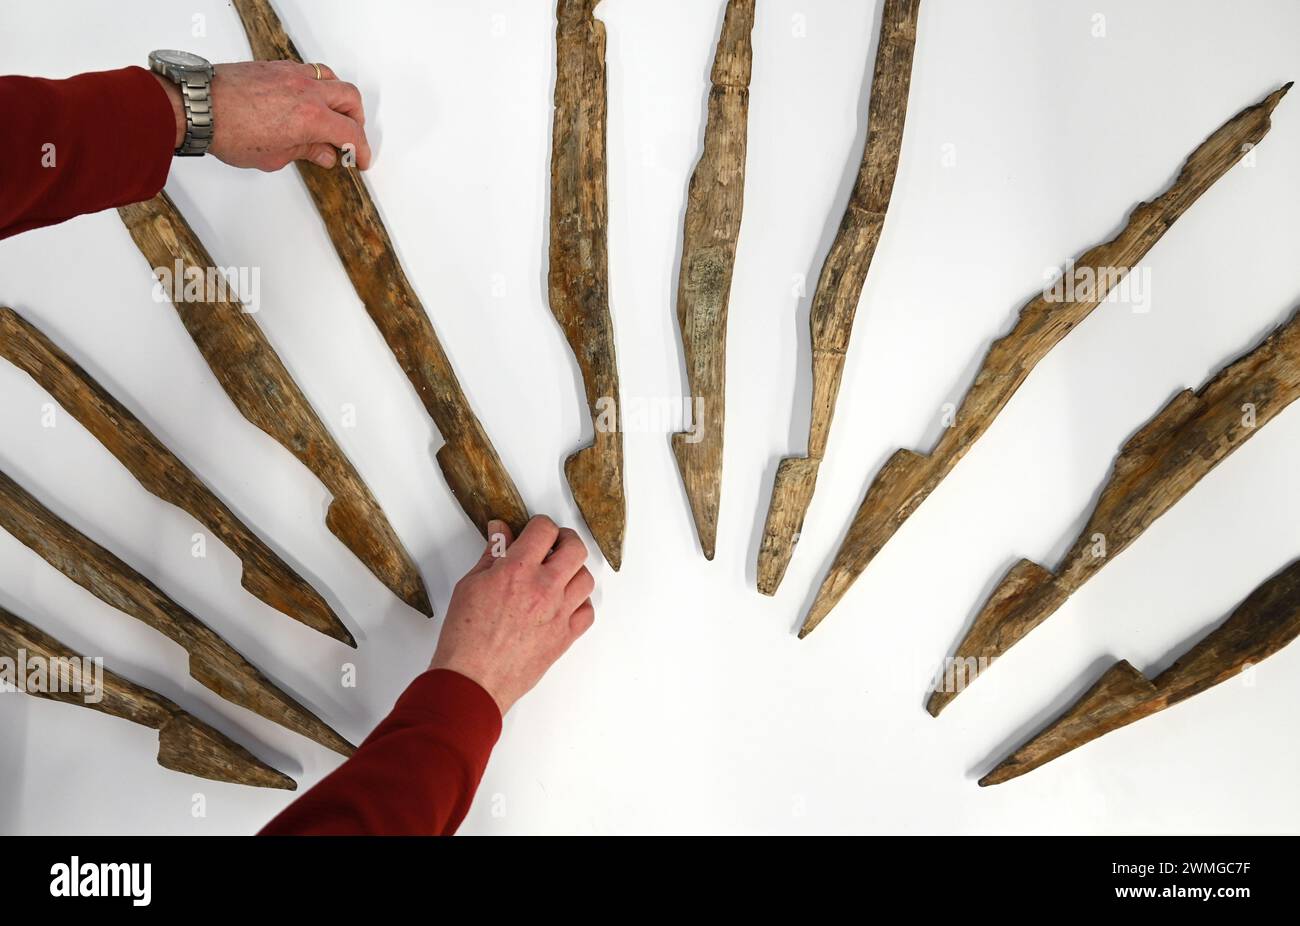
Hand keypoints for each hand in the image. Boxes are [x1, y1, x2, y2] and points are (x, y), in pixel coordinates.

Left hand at [154, 60, 371, 170]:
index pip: (351, 133)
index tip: (360, 159)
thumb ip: (305, 152)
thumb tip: (323, 154)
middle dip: (356, 120)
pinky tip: (307, 100)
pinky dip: (317, 86)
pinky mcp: (277, 66)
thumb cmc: (229, 130)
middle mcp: (307, 92)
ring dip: (339, 98)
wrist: (200, 105)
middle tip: (350, 137)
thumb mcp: (273, 156)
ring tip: (332, 115)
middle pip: (350, 99)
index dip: (361, 149)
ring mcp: (293, 74)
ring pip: (333, 79)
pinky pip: (310, 71)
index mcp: (311, 118)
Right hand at [431, 516, 596, 715]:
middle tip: (552, 545)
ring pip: (586, 578)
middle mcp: (544, 588)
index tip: (534, 530)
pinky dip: (580, 603)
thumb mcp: (471, 584)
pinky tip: (564, 604)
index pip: (544, 529)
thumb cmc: (465, 637)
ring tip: (557, 575)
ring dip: (573, 571)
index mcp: (518, 570)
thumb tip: (500, 532)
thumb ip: (492, 555)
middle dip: (564, 540)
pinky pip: (588, 612)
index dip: (539, 525)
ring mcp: (559, 613)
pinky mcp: (565, 637)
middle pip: (575, 548)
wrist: (473, 679)